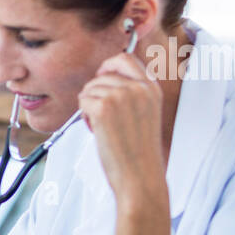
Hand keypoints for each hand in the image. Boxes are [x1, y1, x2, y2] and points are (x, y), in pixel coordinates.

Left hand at [78, 51, 165, 200]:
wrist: (139, 175)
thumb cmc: (138, 152)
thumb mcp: (144, 114)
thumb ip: (132, 94)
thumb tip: (103, 77)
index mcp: (152, 88)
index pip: (126, 58)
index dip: (108, 65)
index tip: (101, 78)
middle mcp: (139, 88)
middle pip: (102, 74)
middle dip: (95, 93)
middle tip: (101, 116)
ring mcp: (122, 96)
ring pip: (90, 88)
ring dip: (89, 106)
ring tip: (102, 127)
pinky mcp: (104, 108)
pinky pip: (82, 100)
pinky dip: (84, 116)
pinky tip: (96, 130)